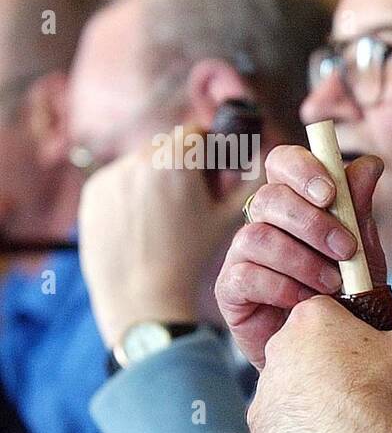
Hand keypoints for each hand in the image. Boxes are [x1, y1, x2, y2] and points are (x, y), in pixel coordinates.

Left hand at [78, 126, 256, 347]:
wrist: (146, 300)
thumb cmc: (193, 262)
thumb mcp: (232, 221)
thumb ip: (249, 183)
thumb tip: (258, 161)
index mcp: (176, 161)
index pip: (196, 131)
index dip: (210, 148)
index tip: (215, 168)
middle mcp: (138, 161)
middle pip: (167, 146)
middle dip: (182, 164)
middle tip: (193, 198)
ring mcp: (111, 177)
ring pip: (141, 164)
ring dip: (156, 178)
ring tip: (167, 218)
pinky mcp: (92, 195)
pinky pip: (119, 182)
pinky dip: (132, 195)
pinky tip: (144, 225)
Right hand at [216, 146, 386, 368]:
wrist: (333, 354)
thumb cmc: (346, 297)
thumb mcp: (362, 254)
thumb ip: (358, 212)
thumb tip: (369, 164)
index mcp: (295, 203)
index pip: (283, 163)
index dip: (303, 169)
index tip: (330, 193)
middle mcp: (264, 223)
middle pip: (269, 198)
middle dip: (312, 222)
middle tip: (346, 251)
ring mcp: (243, 256)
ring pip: (258, 237)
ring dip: (301, 260)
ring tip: (332, 287)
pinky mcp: (231, 290)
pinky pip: (246, 276)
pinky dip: (281, 288)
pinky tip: (306, 304)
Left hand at [247, 296, 391, 432]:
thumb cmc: (379, 391)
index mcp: (312, 317)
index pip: (331, 312)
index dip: (354, 331)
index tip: (370, 352)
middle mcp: (279, 344)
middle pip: (308, 347)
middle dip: (331, 361)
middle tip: (361, 384)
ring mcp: (266, 383)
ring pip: (294, 383)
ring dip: (315, 393)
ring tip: (345, 413)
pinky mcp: (261, 419)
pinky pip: (282, 418)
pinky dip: (302, 425)